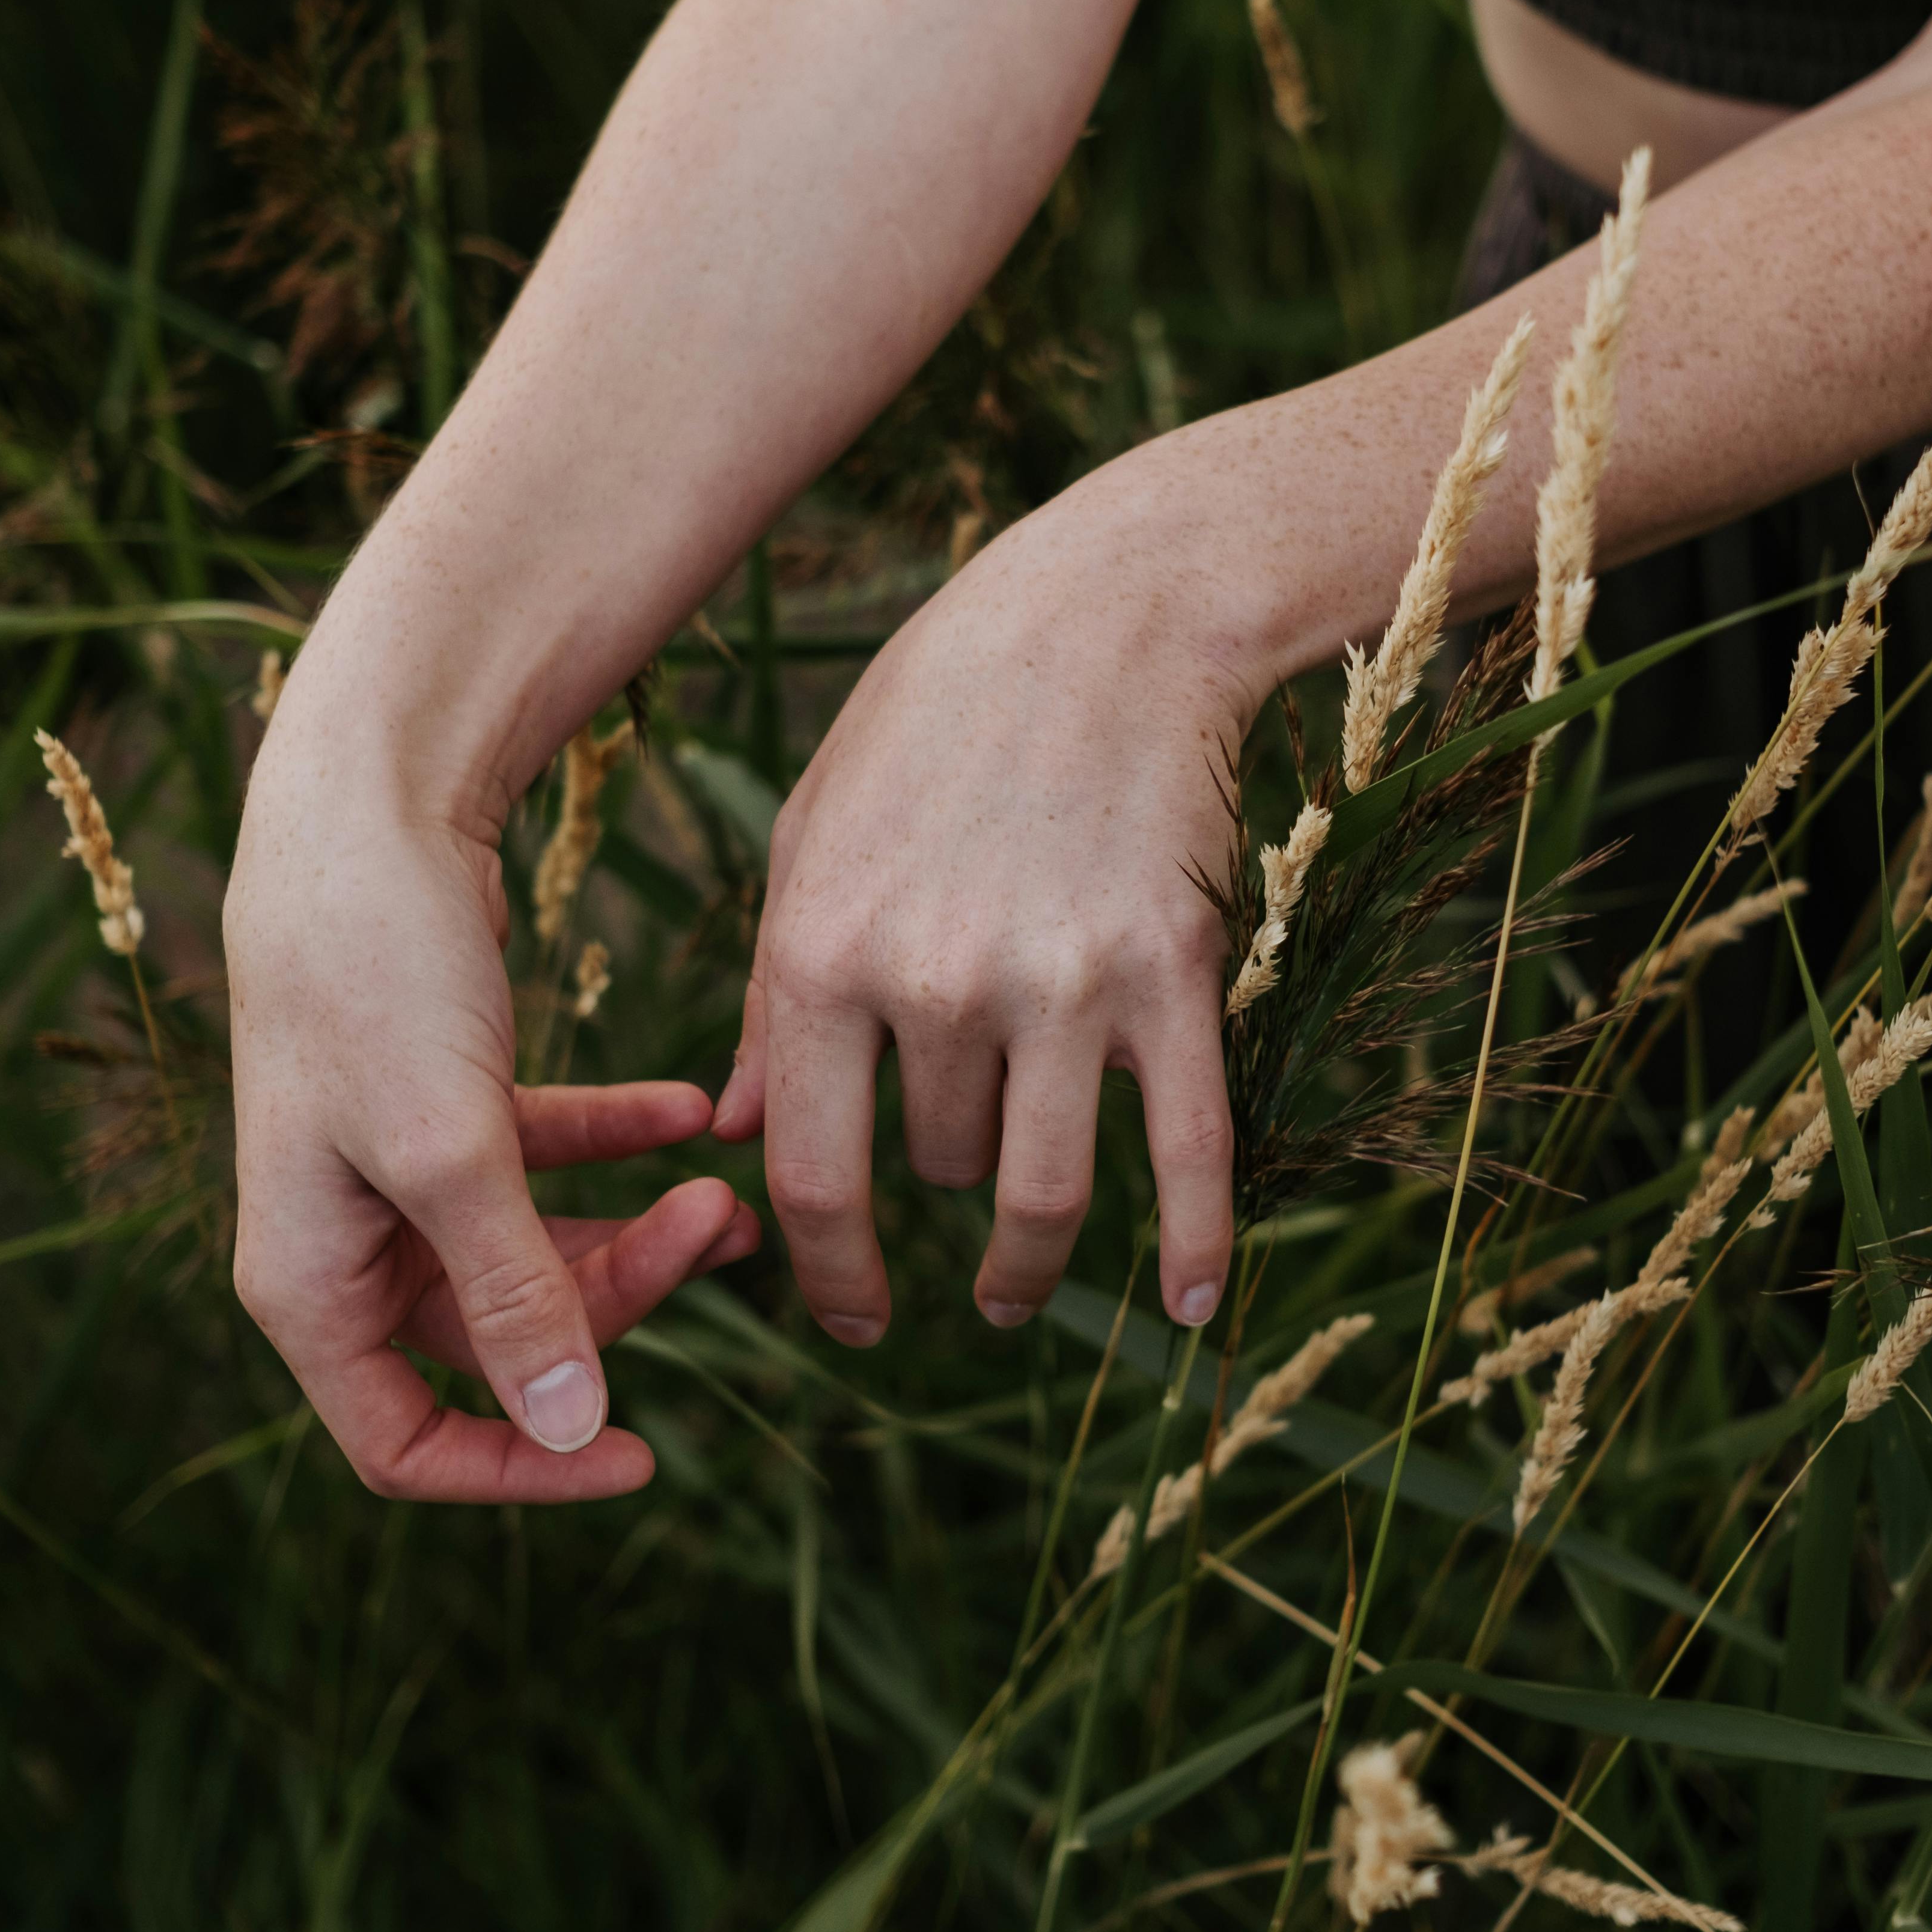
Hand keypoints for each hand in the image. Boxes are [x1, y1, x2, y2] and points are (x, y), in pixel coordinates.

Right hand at [228, 789, 757, 1503]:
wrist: (362, 805)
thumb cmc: (376, 976)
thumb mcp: (448, 1150)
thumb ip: (512, 1293)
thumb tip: (570, 1429)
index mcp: (308, 1284)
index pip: (404, 1442)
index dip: (519, 1469)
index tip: (641, 1455)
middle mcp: (342, 1240)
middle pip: (494, 1338)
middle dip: (616, 1300)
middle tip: (723, 1228)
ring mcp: (392, 1168)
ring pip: (533, 1250)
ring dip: (636, 1228)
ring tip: (732, 1188)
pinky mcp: (442, 1095)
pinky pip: (542, 1156)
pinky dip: (617, 1140)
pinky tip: (692, 1108)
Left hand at [711, 498, 1254, 1339]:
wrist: (1107, 613)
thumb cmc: (934, 715)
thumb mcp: (810, 833)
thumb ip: (769, 995)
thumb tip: (735, 1132)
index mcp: (822, 949)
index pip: (811, 1174)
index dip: (828, 1271)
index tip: (850, 1318)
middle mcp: (938, 981)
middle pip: (934, 1166)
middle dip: (937, 1176)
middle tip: (952, 1154)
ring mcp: (1065, 983)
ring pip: (1042, 1188)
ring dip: (1026, 1260)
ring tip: (1013, 1284)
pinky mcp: (1175, 973)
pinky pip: (1190, 1154)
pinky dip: (1196, 1249)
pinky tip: (1192, 1311)